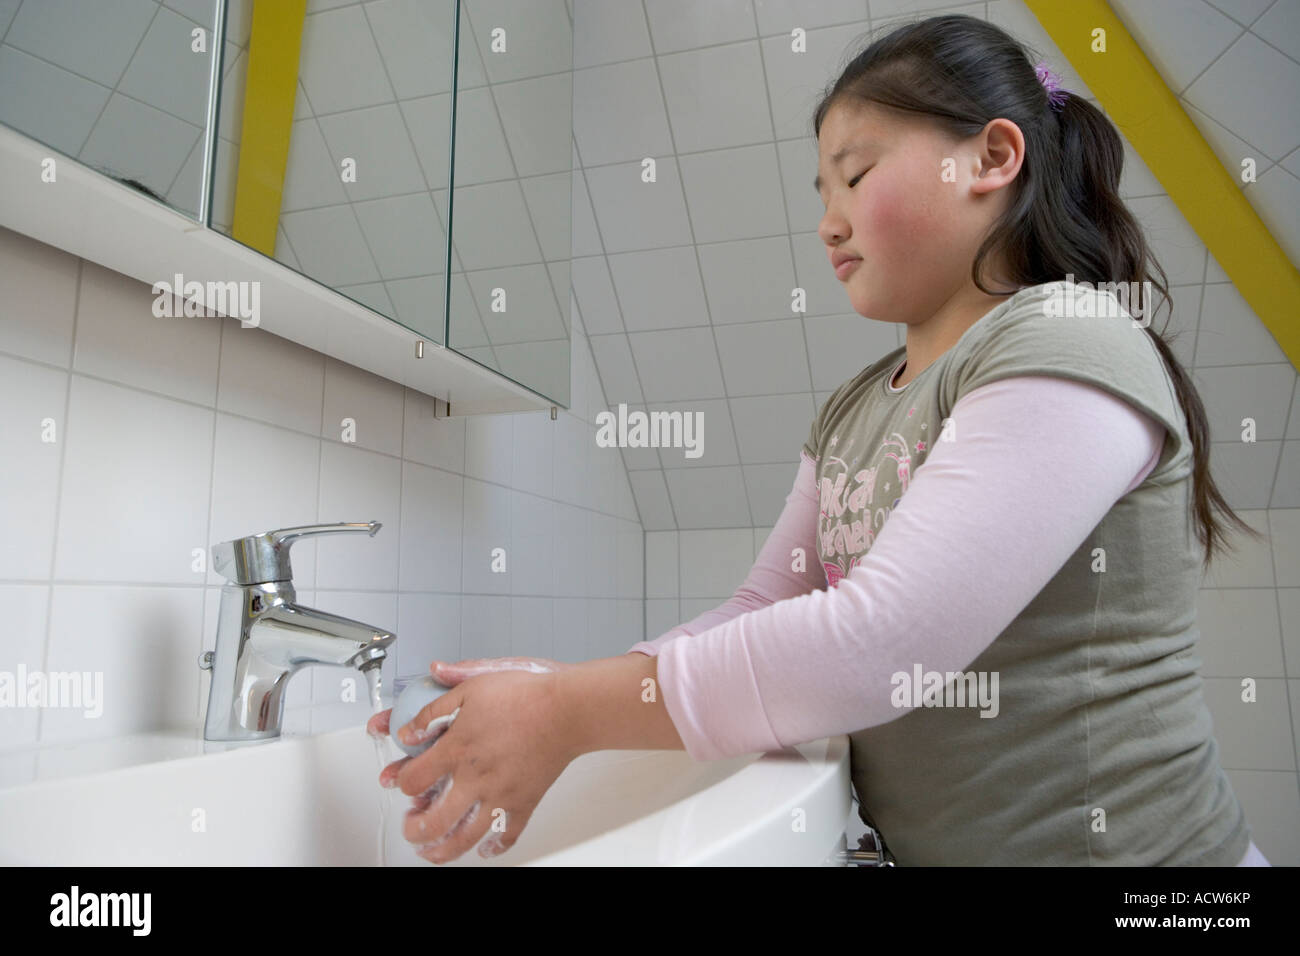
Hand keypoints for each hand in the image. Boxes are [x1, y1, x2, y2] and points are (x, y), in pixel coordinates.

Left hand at [365, 659, 577, 863]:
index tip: (401, 781)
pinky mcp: (524, 802)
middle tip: (410, 828)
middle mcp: (475, 778)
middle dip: (414, 830)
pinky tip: (485, 849)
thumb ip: (435, 708)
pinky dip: (494, 848)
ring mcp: (500, 795)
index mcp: (457, 749)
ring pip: (465, 837)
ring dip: (443, 850)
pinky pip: (507, 834)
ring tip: (433, 852)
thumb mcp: (472, 687)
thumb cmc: (525, 695)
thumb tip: (409, 728)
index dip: (400, 783)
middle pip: (434, 820)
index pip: (414, 780)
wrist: (567, 709)